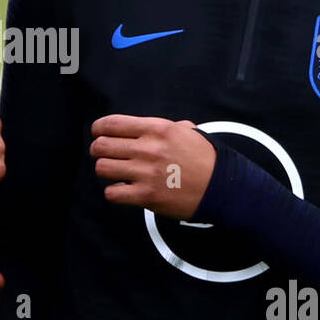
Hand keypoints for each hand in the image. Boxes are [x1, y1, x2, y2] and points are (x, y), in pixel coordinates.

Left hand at [90, 115, 215, 218]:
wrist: (221, 187)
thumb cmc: (205, 159)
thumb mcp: (187, 132)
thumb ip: (165, 127)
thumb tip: (149, 127)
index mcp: (156, 129)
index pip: (112, 124)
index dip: (98, 128)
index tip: (98, 133)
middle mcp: (148, 149)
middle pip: (101, 145)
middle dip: (97, 150)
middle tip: (102, 154)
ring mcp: (146, 173)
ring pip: (102, 168)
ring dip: (105, 170)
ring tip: (113, 172)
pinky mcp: (146, 196)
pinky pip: (112, 193)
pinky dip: (113, 192)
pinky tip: (122, 189)